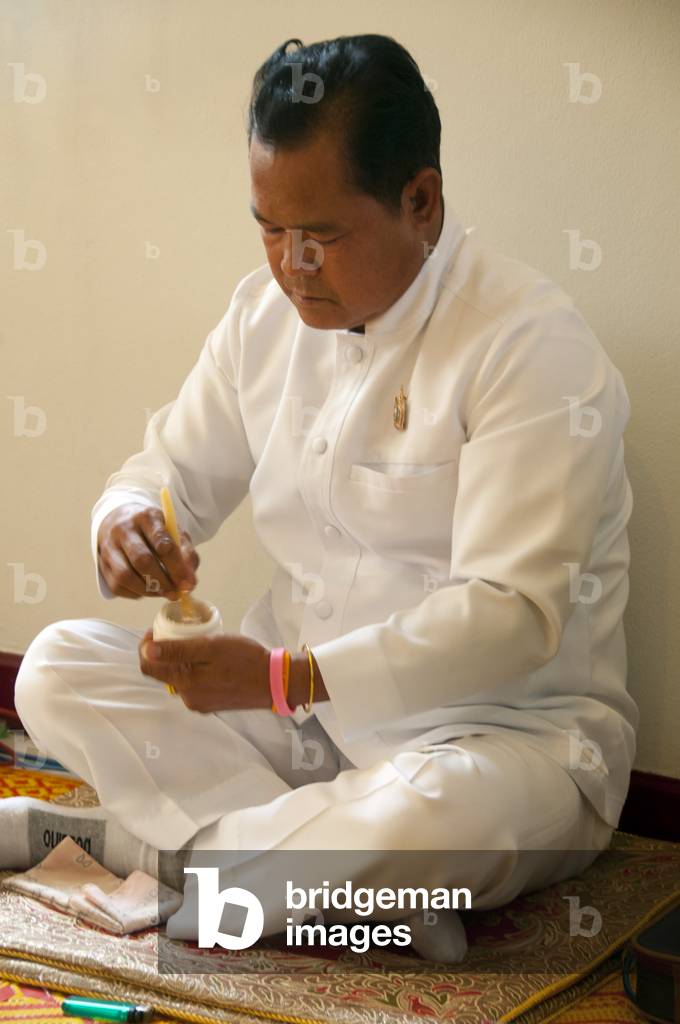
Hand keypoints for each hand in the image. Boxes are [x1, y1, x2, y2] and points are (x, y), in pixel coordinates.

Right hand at [97, 503, 198, 599]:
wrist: (120, 521)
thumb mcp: (174, 533)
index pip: (162, 541)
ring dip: (148, 590)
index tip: (187, 582)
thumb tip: (190, 582)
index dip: (176, 565)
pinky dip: (135, 593)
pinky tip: (148, 590)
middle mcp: (123, 529)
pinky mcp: (102, 564)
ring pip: (125, 575)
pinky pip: (117, 586)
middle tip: (176, 592)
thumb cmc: (154, 530)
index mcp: (146, 516)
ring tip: (163, 593)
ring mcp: (109, 546)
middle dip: (162, 581)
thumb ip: (186, 554)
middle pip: (142, 560)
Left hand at [138, 630, 271, 711]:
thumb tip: (147, 651)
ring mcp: (200, 703)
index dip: (146, 647)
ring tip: (199, 643)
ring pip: (180, 678)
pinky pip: (195, 685)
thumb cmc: (245, 659)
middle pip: (164, 673)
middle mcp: (188, 698)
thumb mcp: (210, 647)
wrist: (276, 681)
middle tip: (181, 632)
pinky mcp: (212, 704)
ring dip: (182, 661)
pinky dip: (195, 670)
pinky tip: (211, 660)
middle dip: (166, 652)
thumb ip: (178, 650)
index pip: (149, 667)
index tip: (157, 630)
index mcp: (185, 684)